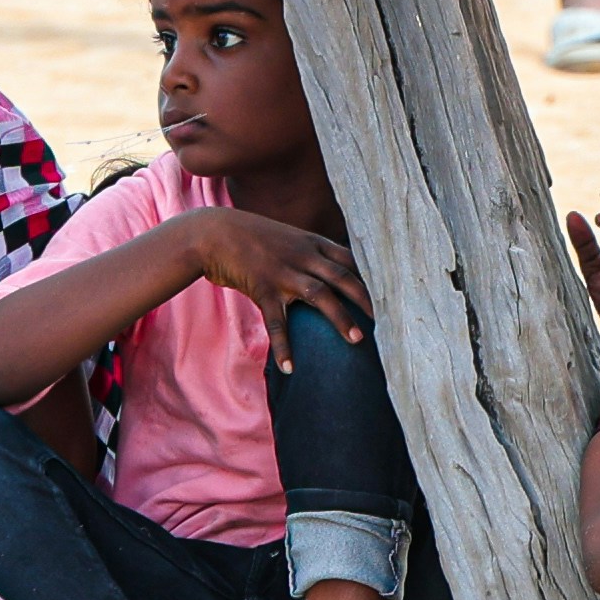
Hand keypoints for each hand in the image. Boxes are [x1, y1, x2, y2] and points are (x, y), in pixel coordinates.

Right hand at [169, 208, 372, 346]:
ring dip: (341, 319)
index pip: (349, 258)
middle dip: (366, 299)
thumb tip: (325, 272)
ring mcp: (284, 271)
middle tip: (383, 321)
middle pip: (343, 277)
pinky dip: (284, 345)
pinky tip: (289, 367)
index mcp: (310, 242)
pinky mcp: (263, 287)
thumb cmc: (249, 237)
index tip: (386, 293)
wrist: (214, 233)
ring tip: (357, 340)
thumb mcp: (285, 237)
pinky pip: (277, 321)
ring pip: (321, 296)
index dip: (368, 276)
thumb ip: (306, 252)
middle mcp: (303, 255)